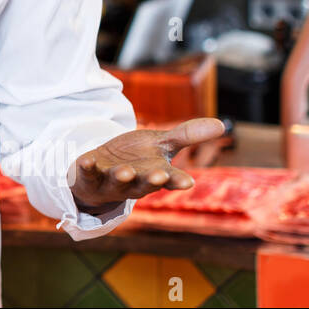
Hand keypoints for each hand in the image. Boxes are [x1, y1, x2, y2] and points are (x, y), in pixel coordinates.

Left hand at [68, 117, 226, 213]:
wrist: (103, 169)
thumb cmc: (137, 158)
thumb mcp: (162, 143)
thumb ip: (187, 135)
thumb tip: (222, 124)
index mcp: (157, 175)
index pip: (171, 180)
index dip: (178, 181)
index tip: (187, 182)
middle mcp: (136, 182)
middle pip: (145, 184)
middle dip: (152, 180)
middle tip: (160, 175)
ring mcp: (112, 181)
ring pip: (118, 182)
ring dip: (122, 177)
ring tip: (125, 171)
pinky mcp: (90, 176)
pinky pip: (88, 174)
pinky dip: (87, 168)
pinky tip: (86, 160)